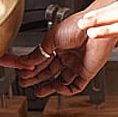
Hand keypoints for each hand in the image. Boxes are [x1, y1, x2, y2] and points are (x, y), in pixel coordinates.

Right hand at [0, 11, 117, 95]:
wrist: (95, 26)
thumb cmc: (77, 25)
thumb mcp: (51, 38)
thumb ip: (39, 52)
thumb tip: (26, 61)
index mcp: (58, 44)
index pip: (41, 59)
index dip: (31, 67)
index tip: (22, 73)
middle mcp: (67, 55)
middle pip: (49, 71)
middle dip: (36, 78)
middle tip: (26, 83)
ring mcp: (76, 64)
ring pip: (61, 80)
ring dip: (49, 87)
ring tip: (38, 91)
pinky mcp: (86, 72)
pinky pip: (75, 85)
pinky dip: (65, 90)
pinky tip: (56, 88)